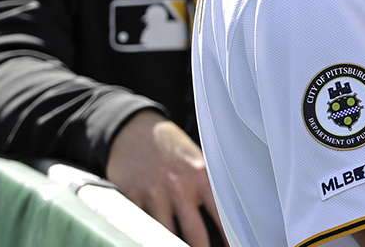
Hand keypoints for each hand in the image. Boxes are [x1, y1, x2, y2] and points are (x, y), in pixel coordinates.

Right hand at [105, 109, 223, 246]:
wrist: (133, 130)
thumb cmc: (170, 147)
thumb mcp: (196, 159)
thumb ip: (208, 185)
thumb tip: (227, 213)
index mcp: (201, 175)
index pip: (221, 213)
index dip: (230, 236)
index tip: (234, 246)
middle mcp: (178, 185)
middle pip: (194, 233)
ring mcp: (153, 193)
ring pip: (166, 234)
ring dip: (173, 244)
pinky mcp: (130, 198)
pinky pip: (140, 226)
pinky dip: (147, 235)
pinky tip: (154, 239)